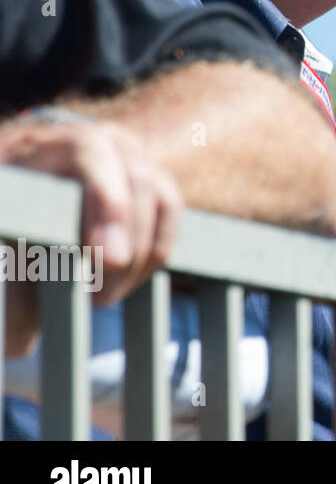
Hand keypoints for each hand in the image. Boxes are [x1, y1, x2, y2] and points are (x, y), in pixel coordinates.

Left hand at [0, 117, 182, 306]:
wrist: (27, 172)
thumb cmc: (12, 208)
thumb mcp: (5, 230)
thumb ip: (14, 277)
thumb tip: (21, 343)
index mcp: (50, 143)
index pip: (91, 155)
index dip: (107, 205)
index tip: (107, 259)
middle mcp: (99, 139)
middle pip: (135, 178)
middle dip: (127, 241)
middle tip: (102, 300)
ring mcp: (131, 154)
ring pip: (159, 195)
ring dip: (139, 255)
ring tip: (104, 300)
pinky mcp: (152, 177)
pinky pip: (171, 210)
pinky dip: (155, 249)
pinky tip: (127, 281)